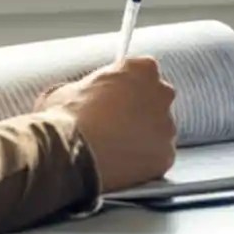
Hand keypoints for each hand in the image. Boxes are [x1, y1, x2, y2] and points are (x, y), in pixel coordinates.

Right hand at [37, 57, 176, 192]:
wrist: (70, 151)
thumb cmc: (67, 116)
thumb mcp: (69, 89)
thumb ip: (87, 87)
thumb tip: (79, 96)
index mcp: (141, 68)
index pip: (145, 72)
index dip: (129, 87)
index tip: (119, 97)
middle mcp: (161, 93)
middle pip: (157, 100)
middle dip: (142, 111)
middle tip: (118, 124)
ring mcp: (166, 125)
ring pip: (160, 131)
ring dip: (144, 137)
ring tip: (117, 149)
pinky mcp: (166, 155)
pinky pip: (159, 157)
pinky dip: (145, 162)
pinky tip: (123, 165)